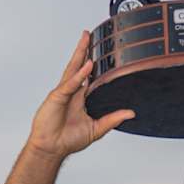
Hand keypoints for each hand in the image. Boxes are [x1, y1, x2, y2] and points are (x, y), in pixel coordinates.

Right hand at [26, 31, 134, 158]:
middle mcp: (72, 92)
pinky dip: (79, 75)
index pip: (88, 75)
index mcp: (80, 97)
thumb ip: (113, 119)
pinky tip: (87, 66)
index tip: (102, 50)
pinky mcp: (57, 97)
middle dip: (84, 50)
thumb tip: (131, 113)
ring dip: (79, 54)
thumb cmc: (68, 139)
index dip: (93, 62)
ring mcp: (63, 92)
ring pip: (72, 69)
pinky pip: (70, 84)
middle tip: (89, 34)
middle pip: (78, 66)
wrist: (52, 148)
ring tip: (86, 40)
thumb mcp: (97, 128)